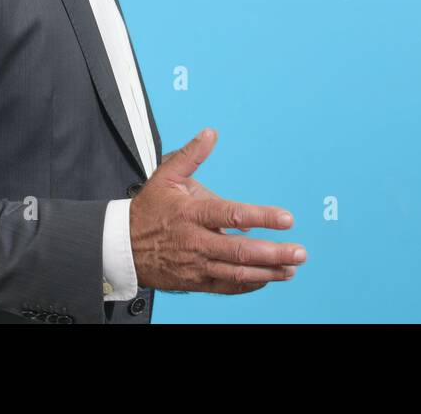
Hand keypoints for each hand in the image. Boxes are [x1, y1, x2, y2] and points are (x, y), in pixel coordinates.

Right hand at [129, 128, 306, 293]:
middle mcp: (196, 241)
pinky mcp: (195, 281)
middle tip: (299, 251)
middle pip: (240, 251)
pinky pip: (226, 287)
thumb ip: (192, 156)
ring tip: (291, 268)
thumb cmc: (147, 211)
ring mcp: (196, 265)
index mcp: (192, 213)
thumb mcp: (165, 177)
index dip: (262, 217)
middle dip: (274, 253)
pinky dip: (249, 285)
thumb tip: (210, 134)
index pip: (232, 215)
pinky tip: (268, 279)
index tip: (287, 219)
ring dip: (268, 272)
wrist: (121, 248)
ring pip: (237, 273)